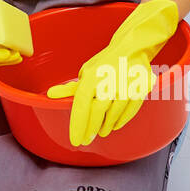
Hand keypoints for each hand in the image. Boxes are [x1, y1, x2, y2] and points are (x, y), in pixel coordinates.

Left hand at [46, 0, 178, 145]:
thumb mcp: (86, 73)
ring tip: (100, 133)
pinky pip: (129, 111)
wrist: (132, 49)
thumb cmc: (105, 63)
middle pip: (97, 112)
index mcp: (91, 77)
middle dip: (90, 129)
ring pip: (113, 114)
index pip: (81, 105)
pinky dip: (121, 121)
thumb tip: (50, 96)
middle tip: (85, 140)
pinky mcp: (139, 90)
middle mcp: (108, 82)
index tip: (75, 140)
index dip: (77, 125)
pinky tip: (114, 126)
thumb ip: (71, 89)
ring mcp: (125, 86)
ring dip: (105, 126)